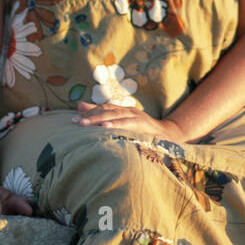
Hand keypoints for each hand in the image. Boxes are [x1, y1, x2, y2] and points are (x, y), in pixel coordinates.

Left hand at [70, 100, 187, 144]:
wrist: (171, 136)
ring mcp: (136, 117)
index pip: (105, 108)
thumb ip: (114, 123)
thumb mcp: (129, 128)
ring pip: (114, 116)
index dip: (90, 110)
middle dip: (90, 115)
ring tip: (84, 124)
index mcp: (125, 111)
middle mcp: (129, 111)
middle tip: (74, 121)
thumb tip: (96, 124)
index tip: (75, 113)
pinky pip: (127, 124)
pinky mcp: (142, 125)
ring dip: (98, 119)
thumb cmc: (146, 134)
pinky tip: (105, 127)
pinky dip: (116, 124)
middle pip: (106, 111)